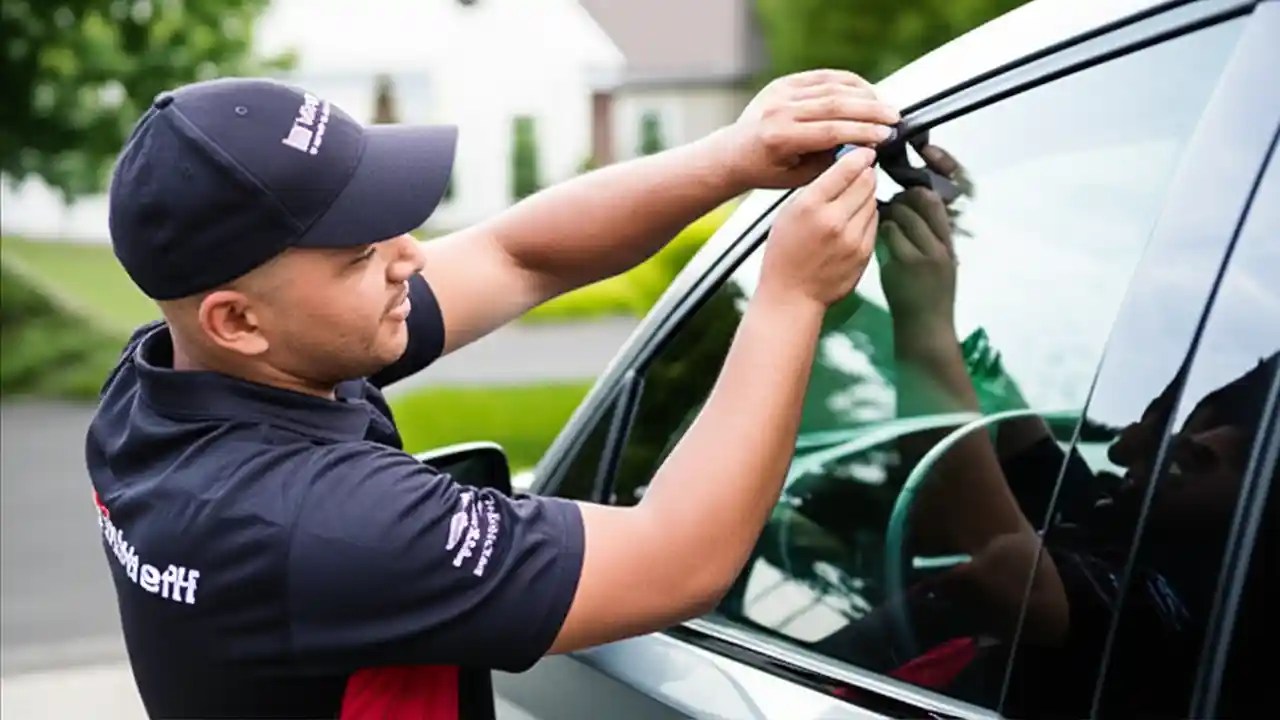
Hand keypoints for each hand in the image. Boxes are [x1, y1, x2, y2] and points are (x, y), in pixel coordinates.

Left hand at [718, 69, 899, 189]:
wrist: (734, 153)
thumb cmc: (766, 171)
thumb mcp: (798, 177)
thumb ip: (830, 163)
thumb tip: (864, 148)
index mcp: (781, 138)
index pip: (831, 131)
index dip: (863, 132)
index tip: (886, 136)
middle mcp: (779, 111)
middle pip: (835, 104)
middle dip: (870, 111)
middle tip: (894, 119)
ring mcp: (781, 93)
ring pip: (832, 87)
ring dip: (864, 95)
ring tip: (885, 106)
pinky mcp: (784, 82)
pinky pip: (823, 77)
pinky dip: (848, 82)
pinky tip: (867, 91)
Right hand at [758, 146, 877, 309]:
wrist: (792, 296)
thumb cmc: (784, 255)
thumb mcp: (788, 214)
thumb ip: (815, 189)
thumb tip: (844, 167)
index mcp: (810, 206)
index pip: (846, 168)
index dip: (859, 156)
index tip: (864, 151)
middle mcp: (834, 220)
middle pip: (866, 181)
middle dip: (865, 174)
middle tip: (860, 172)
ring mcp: (852, 238)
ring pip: (873, 200)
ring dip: (867, 195)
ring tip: (851, 201)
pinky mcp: (864, 252)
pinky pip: (875, 222)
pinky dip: (867, 216)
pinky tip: (852, 222)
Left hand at [879, 187, 957, 334]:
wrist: (926, 328)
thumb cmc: (931, 297)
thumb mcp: (943, 265)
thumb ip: (932, 240)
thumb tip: (913, 211)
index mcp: (949, 245)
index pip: (936, 204)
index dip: (918, 193)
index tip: (905, 195)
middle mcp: (939, 247)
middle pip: (919, 204)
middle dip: (900, 199)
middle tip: (888, 203)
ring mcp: (920, 255)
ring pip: (902, 216)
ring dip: (888, 212)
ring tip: (881, 218)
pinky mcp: (901, 265)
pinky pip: (888, 234)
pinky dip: (881, 229)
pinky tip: (875, 233)